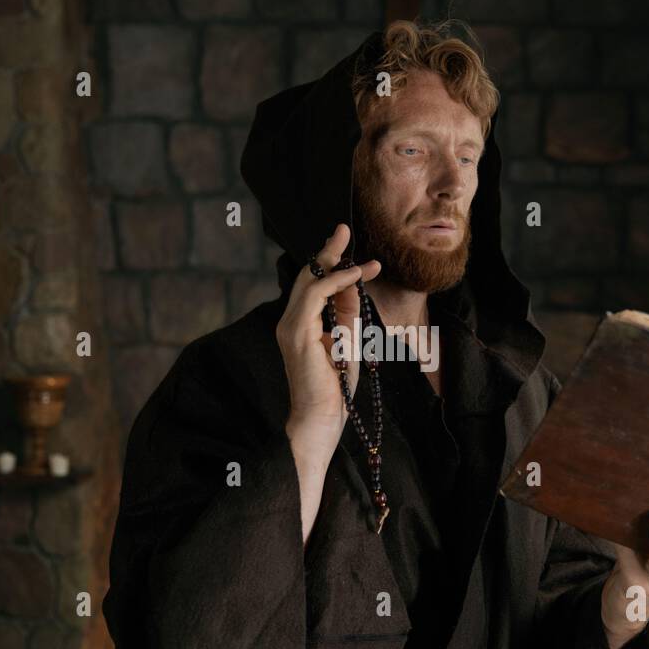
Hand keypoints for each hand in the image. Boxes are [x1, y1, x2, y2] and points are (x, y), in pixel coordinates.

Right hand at [276, 223, 381, 459]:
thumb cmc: (335, 389)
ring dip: (335, 263)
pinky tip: (354, 276)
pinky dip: (335, 283)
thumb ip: (347, 314)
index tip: (359, 255)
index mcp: (301, 324)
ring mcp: (290, 327)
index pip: (313, 286)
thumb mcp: (347, 342)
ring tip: (357, 252)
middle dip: (327, 252)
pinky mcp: (297, 333)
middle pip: (306, 276)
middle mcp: (291, 322)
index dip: (333, 265)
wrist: (323, 418)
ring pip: (309, 282)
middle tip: (344, 229)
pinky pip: (314, 297)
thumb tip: (354, 286)